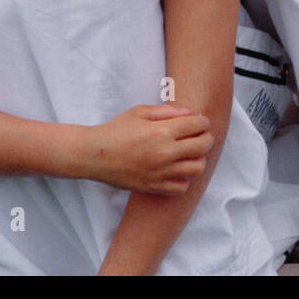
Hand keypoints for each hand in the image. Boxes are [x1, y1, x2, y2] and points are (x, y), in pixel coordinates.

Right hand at [86, 104, 213, 194]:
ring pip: (197, 168)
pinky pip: (181, 187)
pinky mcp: (153, 187)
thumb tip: (190, 113)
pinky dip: (183, 178)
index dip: (203, 121)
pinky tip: (175, 169)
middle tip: (200, 136)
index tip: (199, 121)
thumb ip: (167, 112)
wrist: (93, 155)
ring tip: (188, 153)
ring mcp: (160, 172)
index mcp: (161, 131)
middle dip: (206, 138)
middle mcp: (164, 153)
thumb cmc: (115, 130)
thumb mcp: (140, 112)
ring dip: (197, 159)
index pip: (198, 124)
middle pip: (203, 146)